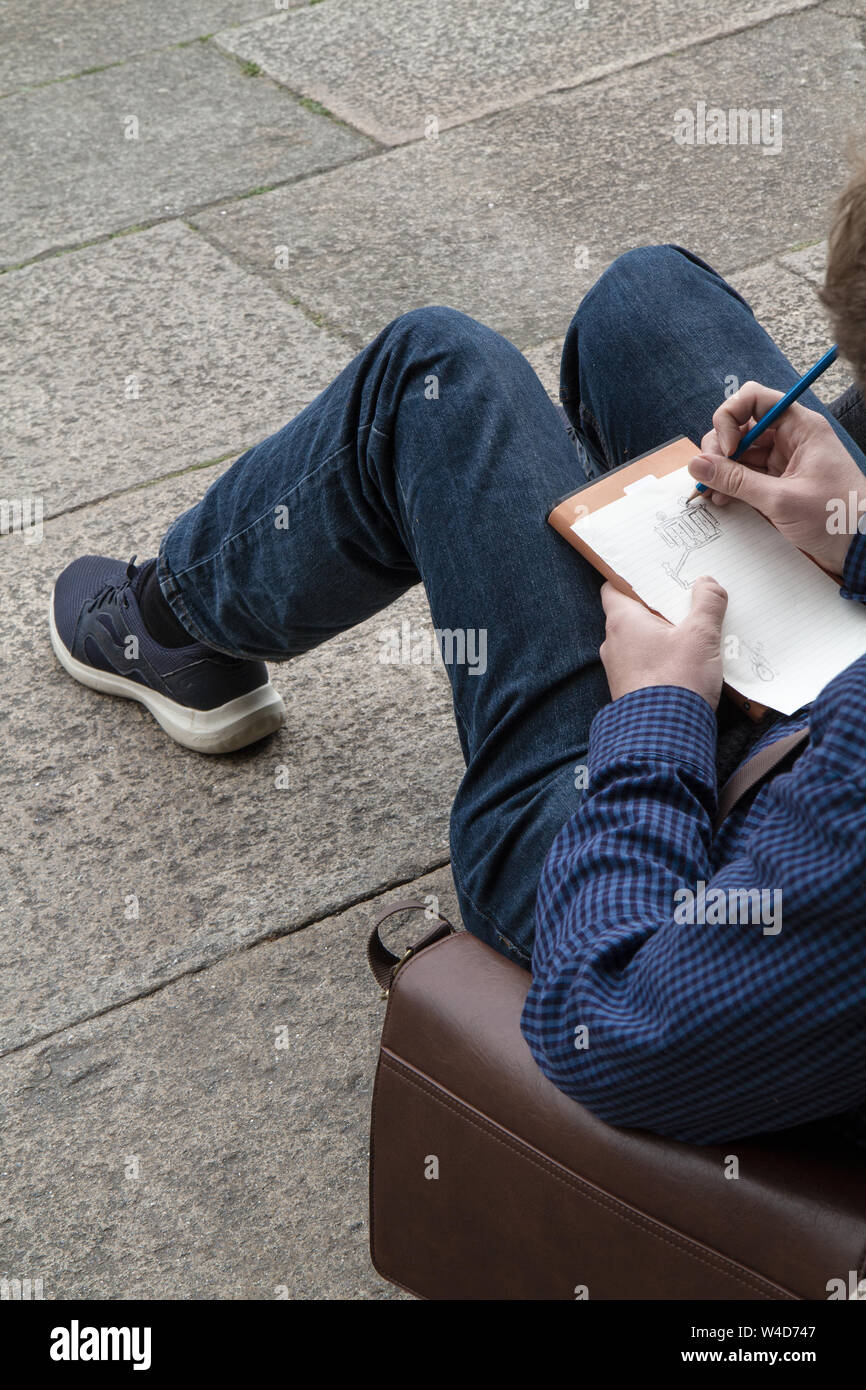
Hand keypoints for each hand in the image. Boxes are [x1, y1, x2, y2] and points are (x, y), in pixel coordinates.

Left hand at [600, 577, 727, 709]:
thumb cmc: (677, 680)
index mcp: (622, 622)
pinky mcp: (631, 690)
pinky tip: (687, 663)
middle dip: (658, 608)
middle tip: (686, 602)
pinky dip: (662, 659)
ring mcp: (619, 669)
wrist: (664, 736)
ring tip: (693, 633)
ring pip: (641, 641)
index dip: (633, 579)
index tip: (656, 575)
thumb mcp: (700, 636)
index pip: (614, 588)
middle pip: (633, 614)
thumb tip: (707, 583)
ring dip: (663, 636)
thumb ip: (706, 604)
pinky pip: (645, 664)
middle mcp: (613, 643)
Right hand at [688, 381, 865, 575]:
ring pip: (738, 452)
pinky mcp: (777, 481)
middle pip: (740, 425)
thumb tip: (697, 465)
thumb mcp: (781, 500)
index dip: (731, 418)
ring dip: (720, 470)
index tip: (726, 449)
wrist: (860, 545)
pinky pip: (745, 474)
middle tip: (709, 476)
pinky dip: (729, 484)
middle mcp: (789, 438)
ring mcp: (782, 460)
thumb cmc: (836, 517)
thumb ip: (736, 481)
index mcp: (799, 428)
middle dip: (718, 448)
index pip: (754, 399)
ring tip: (710, 493)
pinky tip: (721, 499)